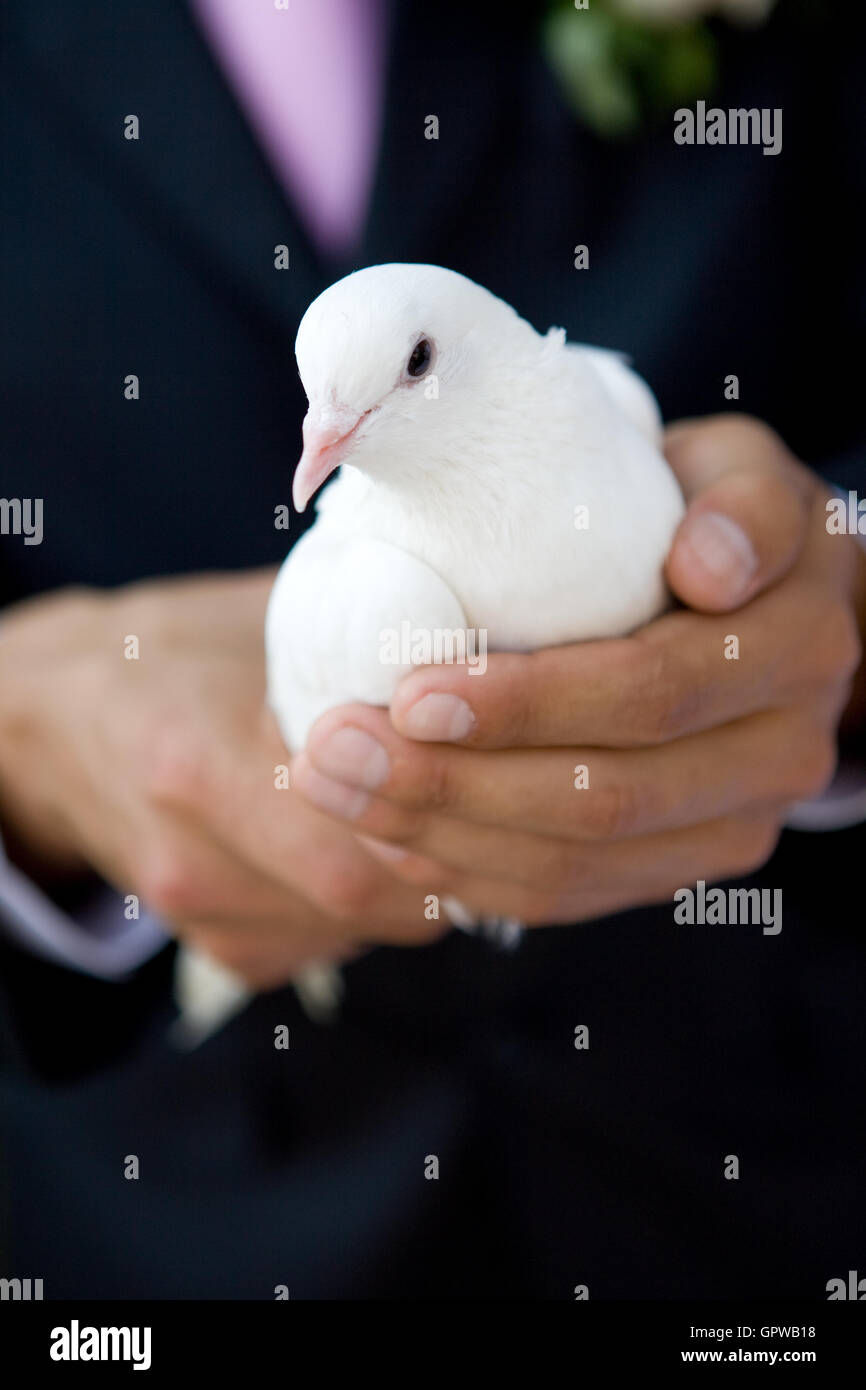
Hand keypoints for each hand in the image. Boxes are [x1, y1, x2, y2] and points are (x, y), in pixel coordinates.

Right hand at [0, 573, 444, 986]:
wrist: (56, 721)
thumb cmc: (173, 652)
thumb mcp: (259, 617)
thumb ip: (359, 638)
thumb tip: (480, 635)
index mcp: (199, 765)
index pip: (351, 847)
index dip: (435, 824)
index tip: (486, 782)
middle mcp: (190, 857)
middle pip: (360, 900)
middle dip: (440, 857)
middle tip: (487, 804)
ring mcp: (194, 911)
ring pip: (351, 932)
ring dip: (409, 886)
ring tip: (433, 814)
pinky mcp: (207, 943)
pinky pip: (320, 947)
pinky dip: (363, 910)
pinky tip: (366, 846)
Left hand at [291, 416, 864, 923]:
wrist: (764, 606)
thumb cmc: (716, 514)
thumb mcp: (739, 474)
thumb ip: (741, 504)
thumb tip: (706, 567)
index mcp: (794, 646)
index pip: (650, 691)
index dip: (528, 704)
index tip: (410, 689)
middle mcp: (781, 753)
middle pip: (604, 796)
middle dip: (452, 782)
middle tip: (333, 748)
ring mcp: (733, 823)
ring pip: (577, 861)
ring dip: (441, 834)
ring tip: (334, 788)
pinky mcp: (681, 863)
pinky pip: (570, 894)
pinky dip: (469, 871)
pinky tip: (389, 834)